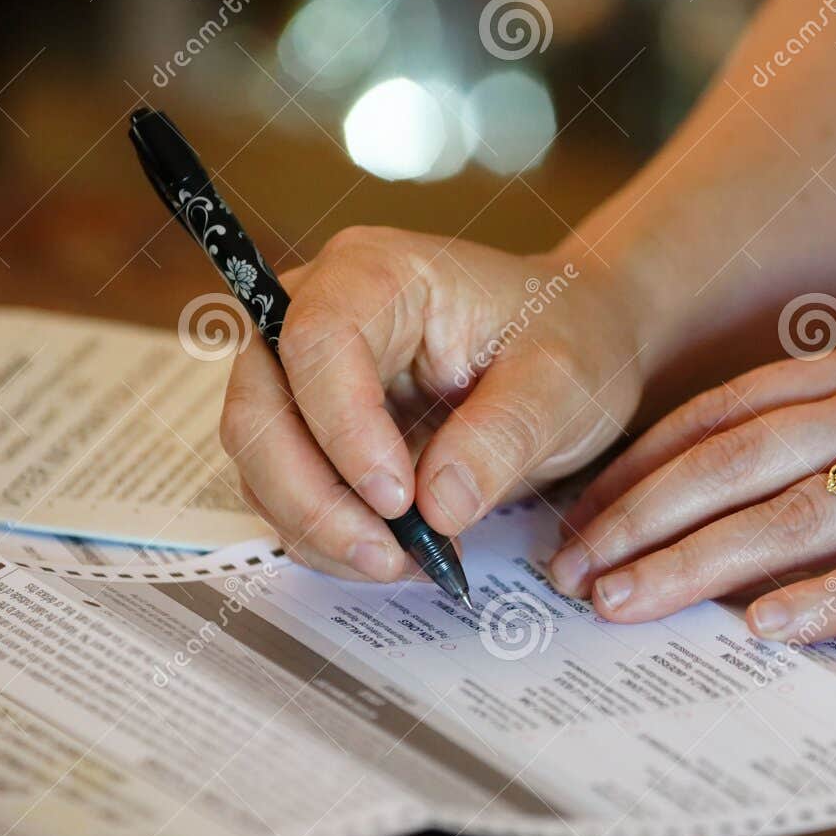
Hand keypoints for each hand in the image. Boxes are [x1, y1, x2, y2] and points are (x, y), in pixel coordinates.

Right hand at [220, 228, 643, 580]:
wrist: (576, 344)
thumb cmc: (568, 336)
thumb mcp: (563, 380)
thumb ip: (504, 435)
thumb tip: (437, 507)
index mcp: (377, 273)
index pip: (317, 341)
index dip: (341, 427)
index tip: (397, 497)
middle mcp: (320, 313)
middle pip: (260, 405)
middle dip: (310, 495)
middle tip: (386, 555)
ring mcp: (307, 375)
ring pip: (261, 459)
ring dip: (318, 526)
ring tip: (405, 562)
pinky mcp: (315, 431)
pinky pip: (289, 492)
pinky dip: (329, 535)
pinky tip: (397, 555)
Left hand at [548, 330, 835, 640]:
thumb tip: (760, 471)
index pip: (726, 412)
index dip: (643, 463)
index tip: (584, 510)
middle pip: (735, 463)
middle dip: (638, 518)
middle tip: (571, 571)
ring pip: (794, 516)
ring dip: (696, 564)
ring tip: (625, 604)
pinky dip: (830, 600)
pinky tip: (767, 630)